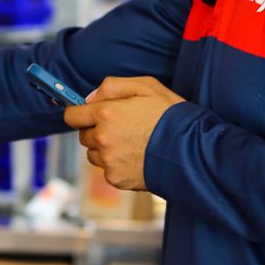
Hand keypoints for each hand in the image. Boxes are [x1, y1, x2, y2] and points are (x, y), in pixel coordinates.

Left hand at [63, 76, 183, 190]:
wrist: (192, 149)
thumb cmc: (170, 114)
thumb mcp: (146, 86)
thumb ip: (112, 86)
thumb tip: (90, 98)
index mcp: (106, 113)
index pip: (72, 115)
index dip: (78, 113)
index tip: (86, 115)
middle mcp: (103, 138)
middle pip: (83, 135)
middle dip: (96, 130)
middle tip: (120, 128)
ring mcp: (108, 160)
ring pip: (93, 154)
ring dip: (104, 148)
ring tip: (130, 143)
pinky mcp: (116, 178)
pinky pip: (106, 169)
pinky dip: (116, 164)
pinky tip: (136, 157)